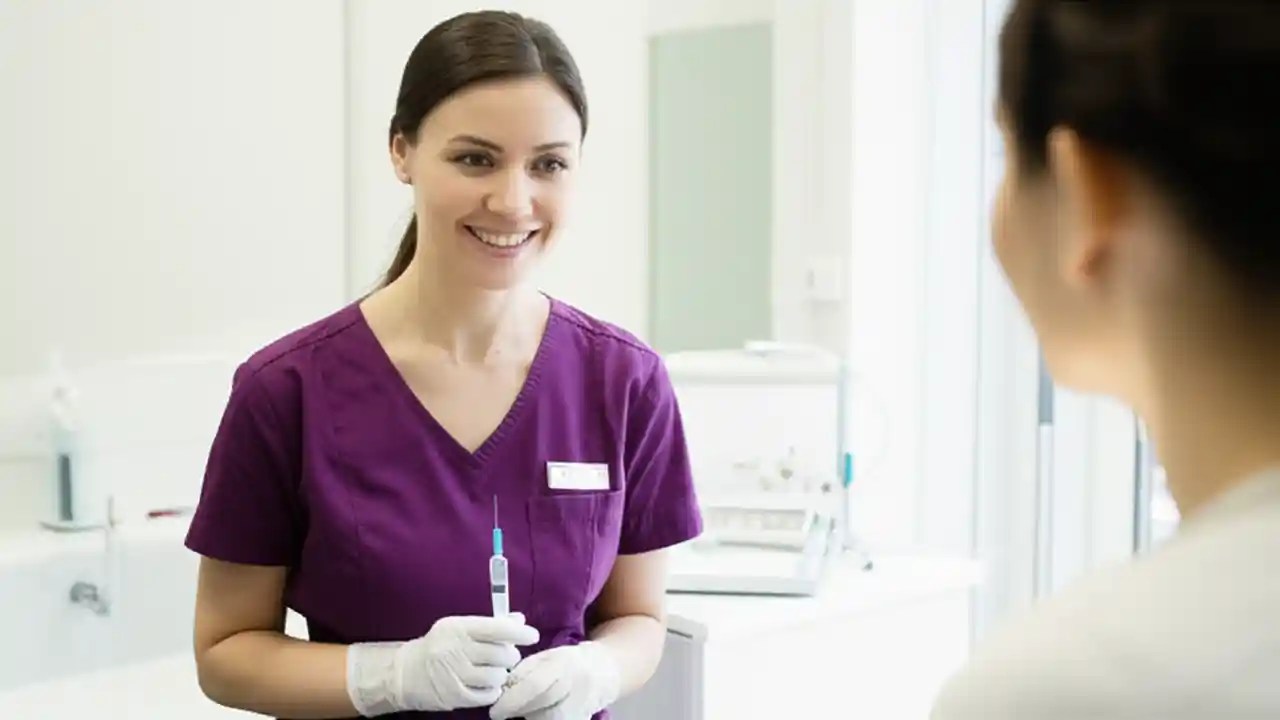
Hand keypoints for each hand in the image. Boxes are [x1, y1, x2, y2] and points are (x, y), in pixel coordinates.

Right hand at [346, 613, 540, 715]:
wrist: (405, 672)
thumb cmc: (439, 646)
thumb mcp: (459, 627)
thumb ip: (490, 624)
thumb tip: (519, 620)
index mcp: (459, 628)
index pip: (496, 628)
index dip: (519, 632)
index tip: (532, 635)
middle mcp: (457, 650)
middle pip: (502, 654)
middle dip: (510, 656)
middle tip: (506, 656)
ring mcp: (455, 675)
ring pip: (498, 676)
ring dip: (501, 674)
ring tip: (494, 670)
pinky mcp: (455, 696)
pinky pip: (488, 695)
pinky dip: (493, 690)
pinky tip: (487, 684)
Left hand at [489, 641, 621, 719]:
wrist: (602, 672)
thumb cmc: (565, 663)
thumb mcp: (543, 658)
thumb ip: (523, 672)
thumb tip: (501, 690)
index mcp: (564, 663)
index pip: (536, 685)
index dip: (512, 700)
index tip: (495, 710)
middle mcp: (577, 685)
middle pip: (544, 708)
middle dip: (518, 712)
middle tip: (501, 713)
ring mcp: (584, 705)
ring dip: (530, 719)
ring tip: (519, 712)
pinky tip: (534, 716)